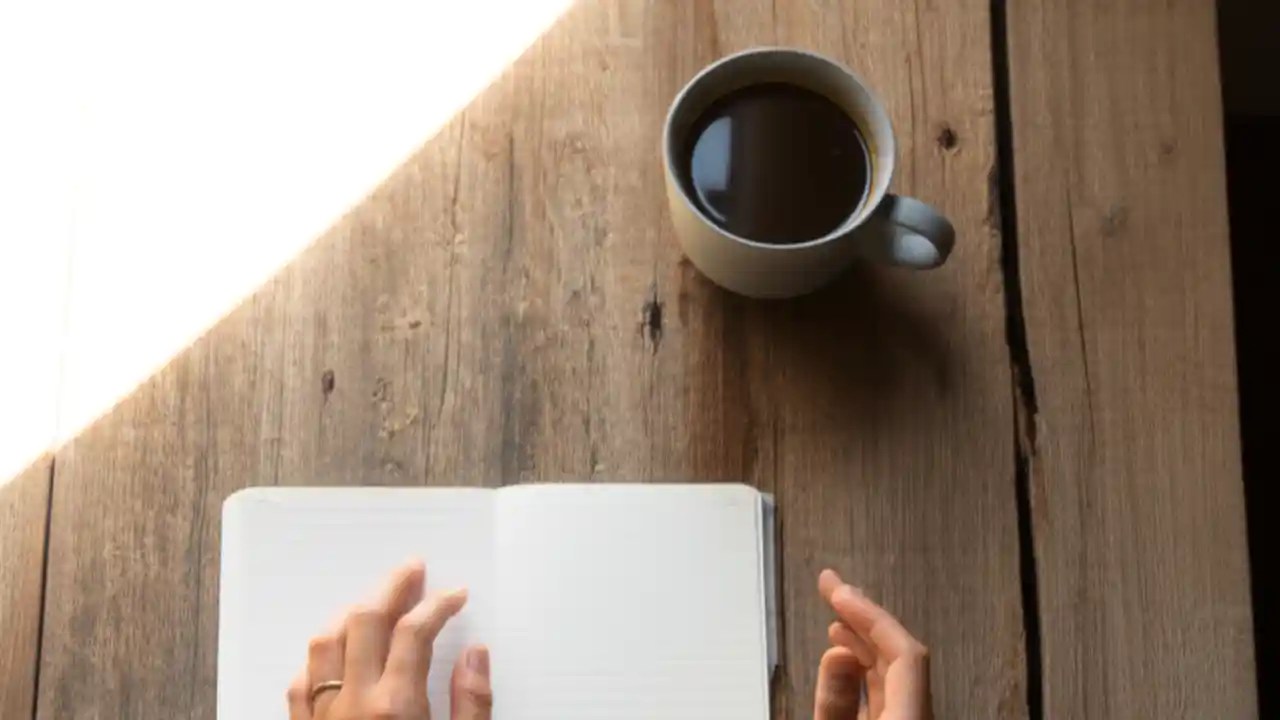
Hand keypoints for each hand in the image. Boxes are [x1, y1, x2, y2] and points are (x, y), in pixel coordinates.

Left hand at [287, 560, 491, 719]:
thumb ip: (471, 706)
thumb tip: (475, 655)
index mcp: (396, 707)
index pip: (414, 633)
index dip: (438, 605)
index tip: (455, 595)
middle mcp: (353, 702)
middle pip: (366, 622)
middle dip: (392, 588)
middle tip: (413, 570)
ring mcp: (321, 716)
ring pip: (326, 642)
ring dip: (351, 613)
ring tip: (375, 600)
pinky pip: (300, 681)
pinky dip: (320, 655)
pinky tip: (337, 647)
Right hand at [814, 569, 930, 719]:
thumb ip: (836, 702)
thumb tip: (839, 653)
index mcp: (910, 717)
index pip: (906, 655)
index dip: (873, 618)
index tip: (838, 591)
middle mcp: (918, 715)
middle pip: (900, 659)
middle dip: (864, 621)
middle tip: (832, 586)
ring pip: (892, 678)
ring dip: (861, 646)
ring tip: (834, 620)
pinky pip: (885, 699)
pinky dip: (861, 677)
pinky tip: (842, 662)